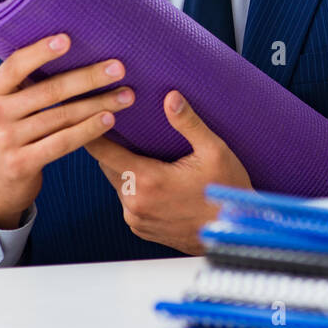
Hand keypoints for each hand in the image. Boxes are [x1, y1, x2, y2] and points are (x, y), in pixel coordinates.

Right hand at [0, 33, 135, 229]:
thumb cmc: (13, 133)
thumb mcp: (9, 106)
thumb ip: (28, 84)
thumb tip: (73, 47)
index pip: (16, 65)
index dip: (41, 51)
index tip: (69, 39)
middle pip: (50, 90)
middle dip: (88, 77)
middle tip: (119, 68)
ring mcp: (6, 140)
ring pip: (62, 116)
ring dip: (98, 104)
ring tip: (126, 96)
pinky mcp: (21, 163)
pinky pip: (62, 142)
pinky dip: (89, 129)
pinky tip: (109, 119)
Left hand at [85, 89, 251, 254]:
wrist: (235, 230)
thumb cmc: (226, 190)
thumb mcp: (214, 151)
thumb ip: (188, 123)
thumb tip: (170, 97)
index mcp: (147, 181)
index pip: (103, 153)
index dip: (94, 133)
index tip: (92, 115)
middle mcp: (135, 204)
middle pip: (107, 167)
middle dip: (110, 147)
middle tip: (115, 126)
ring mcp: (137, 219)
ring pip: (118, 185)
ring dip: (122, 168)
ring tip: (135, 149)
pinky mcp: (142, 229)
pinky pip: (128, 202)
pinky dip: (133, 187)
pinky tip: (150, 176)